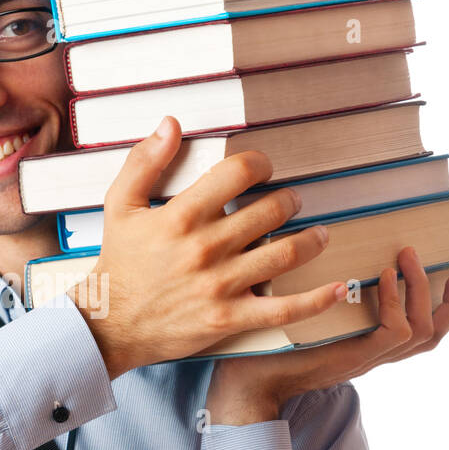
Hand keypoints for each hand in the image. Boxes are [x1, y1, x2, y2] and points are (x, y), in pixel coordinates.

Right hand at [67, 115, 347, 380]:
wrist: (109, 325)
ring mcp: (221, 285)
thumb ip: (144, 162)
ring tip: (319, 234)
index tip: (264, 168)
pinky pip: (284, 310)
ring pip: (285, 254)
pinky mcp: (229, 318)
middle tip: (292, 201)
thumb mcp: (119, 205)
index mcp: (182, 215)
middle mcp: (206, 247)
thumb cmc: (117, 263)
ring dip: (312, 239)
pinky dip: (317, 300)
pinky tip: (340, 288)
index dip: (260, 163)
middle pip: (271, 210)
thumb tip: (170, 124)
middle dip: (289, 200)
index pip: (238, 172)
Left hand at [205, 246, 448, 422]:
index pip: (423, 332)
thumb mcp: (299, 314)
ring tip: (406, 258)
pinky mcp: (352, 359)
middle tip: (448, 267)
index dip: (443, 305)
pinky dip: (394, 302)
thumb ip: (316, 291)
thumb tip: (312, 245)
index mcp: (368, 346)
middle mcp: (374, 355)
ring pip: (422, 333)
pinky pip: (392, 333)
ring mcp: (366, 359)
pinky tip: (381, 276)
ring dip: (420, 290)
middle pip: (435, 335)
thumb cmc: (265, 346)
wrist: (245, 382)